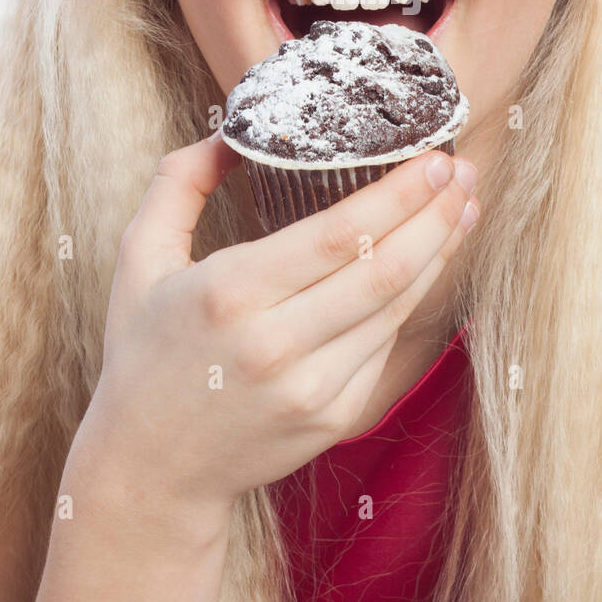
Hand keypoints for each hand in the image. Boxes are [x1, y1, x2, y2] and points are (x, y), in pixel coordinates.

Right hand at [78, 132, 478, 527]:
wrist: (152, 470)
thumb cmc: (146, 350)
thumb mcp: (139, 257)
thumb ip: (178, 182)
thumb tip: (231, 131)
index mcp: (228, 295)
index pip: (337, 236)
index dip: (397, 195)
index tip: (432, 158)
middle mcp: (274, 346)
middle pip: (383, 269)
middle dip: (435, 214)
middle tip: (463, 171)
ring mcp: (311, 389)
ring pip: (397, 308)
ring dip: (439, 251)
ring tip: (462, 206)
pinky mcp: (334, 418)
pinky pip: (387, 345)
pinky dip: (415, 296)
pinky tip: (430, 260)